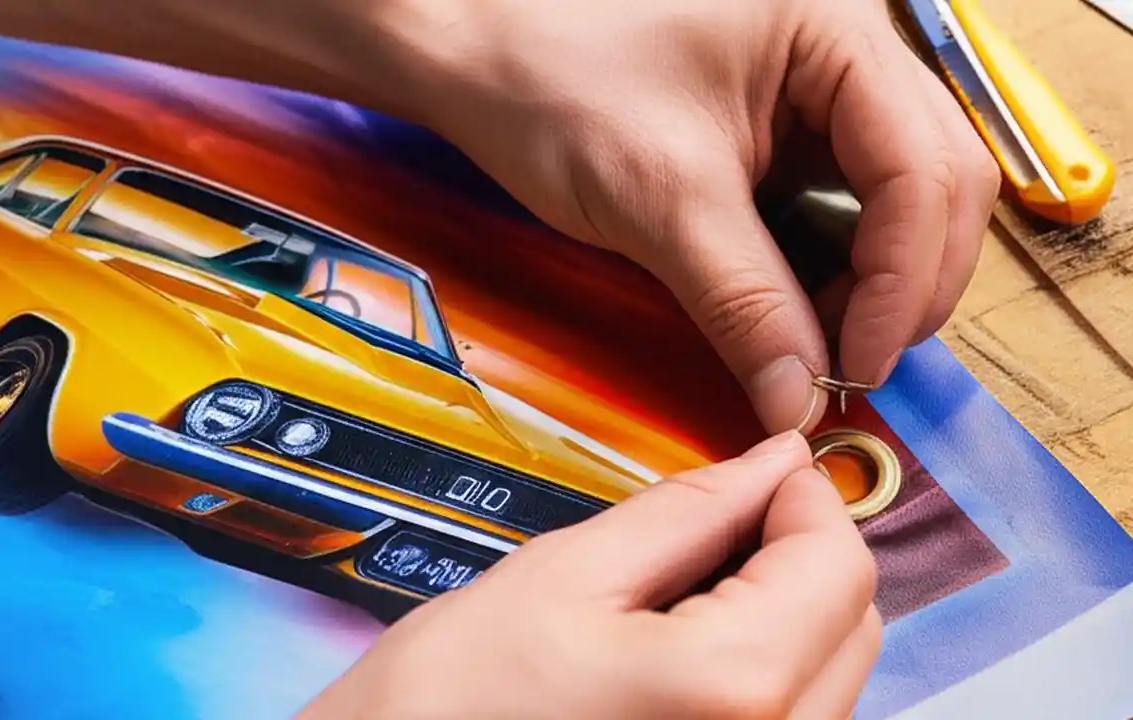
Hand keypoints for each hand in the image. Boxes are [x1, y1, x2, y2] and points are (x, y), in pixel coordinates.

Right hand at [299, 432, 880, 718]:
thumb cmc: (445, 703)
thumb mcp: (564, 575)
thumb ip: (686, 512)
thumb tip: (766, 465)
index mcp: (732, 686)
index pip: (837, 565)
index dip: (805, 497)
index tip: (763, 468)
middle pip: (850, 623)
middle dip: (800, 553)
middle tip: (717, 520)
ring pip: (830, 674)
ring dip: (784, 610)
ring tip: (684, 588)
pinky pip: (792, 718)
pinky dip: (763, 665)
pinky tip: (684, 645)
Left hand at [388, 0, 999, 432]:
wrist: (469, 49)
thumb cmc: (551, 79)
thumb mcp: (660, 197)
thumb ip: (744, 302)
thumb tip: (798, 402)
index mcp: (835, 33)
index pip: (924, 166)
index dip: (904, 279)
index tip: (857, 366)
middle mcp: (843, 50)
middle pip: (934, 180)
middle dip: (902, 283)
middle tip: (844, 366)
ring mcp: (814, 86)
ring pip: (894, 197)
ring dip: (871, 280)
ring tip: (813, 345)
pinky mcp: (778, 125)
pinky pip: (836, 202)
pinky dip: (828, 263)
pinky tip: (793, 309)